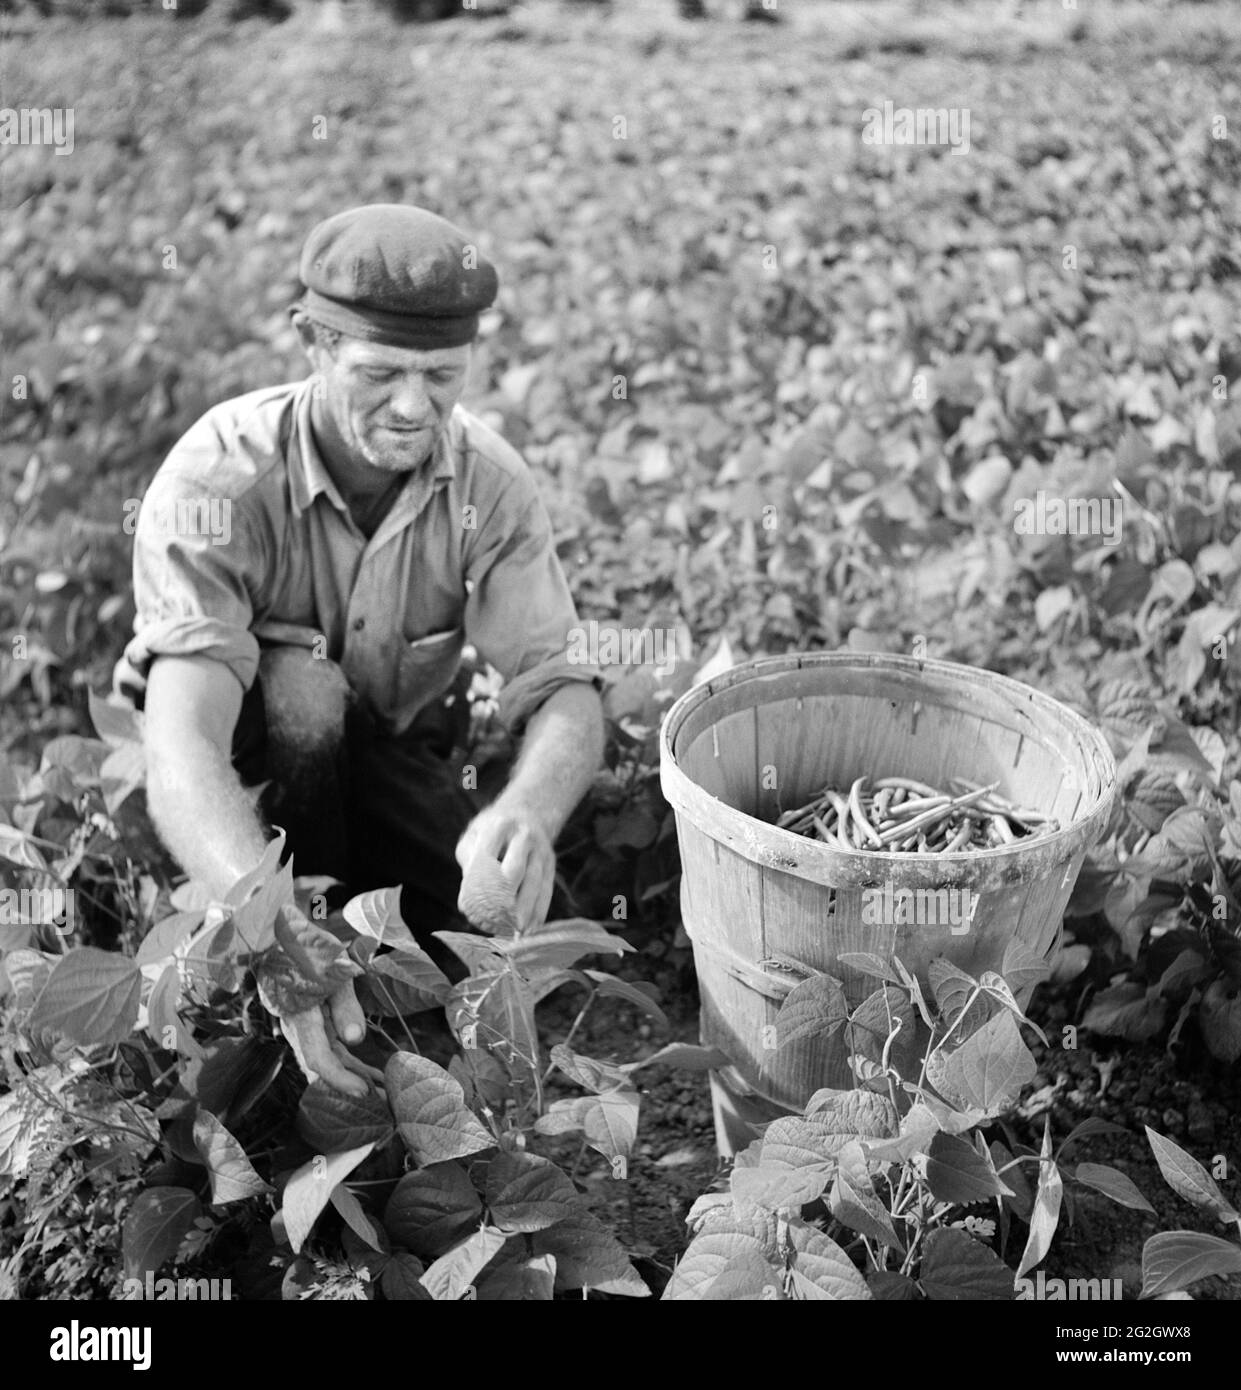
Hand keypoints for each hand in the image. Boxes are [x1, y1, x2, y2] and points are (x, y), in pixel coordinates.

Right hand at [256, 906, 375, 1096]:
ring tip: (383, 1091)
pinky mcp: (311, 1021)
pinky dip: (349, 1060)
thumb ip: (344, 1005)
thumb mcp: (333, 970)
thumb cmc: (308, 946)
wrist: (282, 931)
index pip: (318, 1058)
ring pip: (328, 1058)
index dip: (340, 1079)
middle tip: (382, 1101)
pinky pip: (329, 1046)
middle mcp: (298, 1026)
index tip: (364, 1092)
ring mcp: (303, 1025)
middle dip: (351, 1085)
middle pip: (324, 1065)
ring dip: (354, 1075)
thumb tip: (355, 1040)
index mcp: (300, 1015)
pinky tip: (370, 1072)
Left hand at [456, 802, 554, 933]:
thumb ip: (469, 865)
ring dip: (526, 908)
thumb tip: (467, 904)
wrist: (525, 812)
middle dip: (507, 898)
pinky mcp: (550, 862)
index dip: (477, 885)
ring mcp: (540, 849)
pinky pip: (547, 889)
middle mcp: (523, 835)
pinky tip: (533, 927)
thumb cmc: (490, 832)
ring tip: (518, 930)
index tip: (468, 908)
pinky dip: (540, 910)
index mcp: (498, 826)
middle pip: (516, 870)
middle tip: (498, 922)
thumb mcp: (473, 838)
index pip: (486, 858)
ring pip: (535, 882)